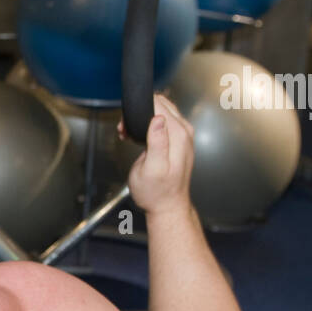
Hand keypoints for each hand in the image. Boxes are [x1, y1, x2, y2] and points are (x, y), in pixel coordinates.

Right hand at [127, 94, 194, 217]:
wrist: (167, 206)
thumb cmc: (156, 192)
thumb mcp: (151, 168)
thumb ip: (157, 142)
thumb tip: (158, 119)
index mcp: (178, 135)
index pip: (159, 104)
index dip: (139, 112)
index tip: (128, 127)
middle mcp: (184, 131)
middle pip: (160, 104)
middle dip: (140, 113)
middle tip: (127, 131)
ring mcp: (183, 135)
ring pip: (161, 112)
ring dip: (142, 119)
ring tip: (130, 136)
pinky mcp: (178, 140)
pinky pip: (163, 122)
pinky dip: (148, 125)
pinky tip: (139, 139)